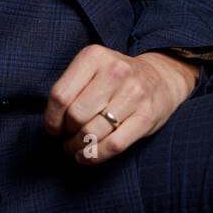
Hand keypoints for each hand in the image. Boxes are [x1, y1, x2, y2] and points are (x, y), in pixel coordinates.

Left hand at [43, 45, 197, 163]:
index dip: (51, 119)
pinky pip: (113, 145)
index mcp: (95, 56)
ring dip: (78, 147)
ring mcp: (134, 94)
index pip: (60, 95)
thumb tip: (52, 123)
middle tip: (67, 137)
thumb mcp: (92, 68)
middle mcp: (115, 71)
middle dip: (66, 133)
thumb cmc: (116, 78)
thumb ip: (71, 87)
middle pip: (75, 115)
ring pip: (92, 133)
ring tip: (75, 148)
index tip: (53, 128)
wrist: (160, 77)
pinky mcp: (146, 116)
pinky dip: (95, 156)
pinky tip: (87, 156)